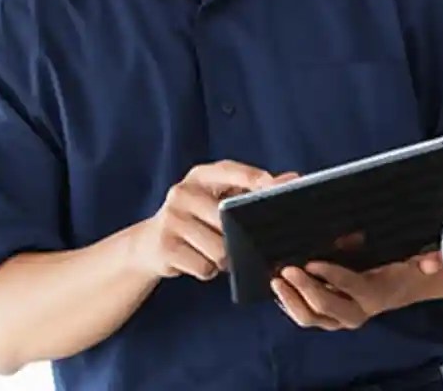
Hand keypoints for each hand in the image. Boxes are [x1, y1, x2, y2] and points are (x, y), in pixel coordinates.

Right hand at [131, 162, 297, 282]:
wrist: (150, 244)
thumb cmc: (197, 220)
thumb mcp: (217, 200)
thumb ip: (251, 190)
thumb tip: (292, 178)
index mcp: (199, 176)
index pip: (232, 172)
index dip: (256, 180)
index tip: (278, 190)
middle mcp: (183, 192)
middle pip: (229, 219)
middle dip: (240, 237)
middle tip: (240, 242)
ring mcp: (171, 219)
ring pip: (220, 250)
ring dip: (224, 260)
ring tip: (216, 253)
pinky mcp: (165, 247)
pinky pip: (204, 268)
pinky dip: (208, 271)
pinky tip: (199, 261)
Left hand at [271, 251, 442, 330]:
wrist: (403, 288)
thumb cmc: (402, 267)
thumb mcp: (416, 259)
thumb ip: (427, 260)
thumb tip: (430, 263)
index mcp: (375, 295)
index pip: (351, 286)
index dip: (331, 274)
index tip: (311, 262)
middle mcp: (357, 312)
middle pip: (326, 306)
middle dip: (305, 288)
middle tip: (288, 269)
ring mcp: (341, 318)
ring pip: (312, 318)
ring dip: (292, 301)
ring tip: (277, 281)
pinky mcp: (329, 318)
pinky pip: (307, 317)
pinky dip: (291, 305)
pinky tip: (280, 289)